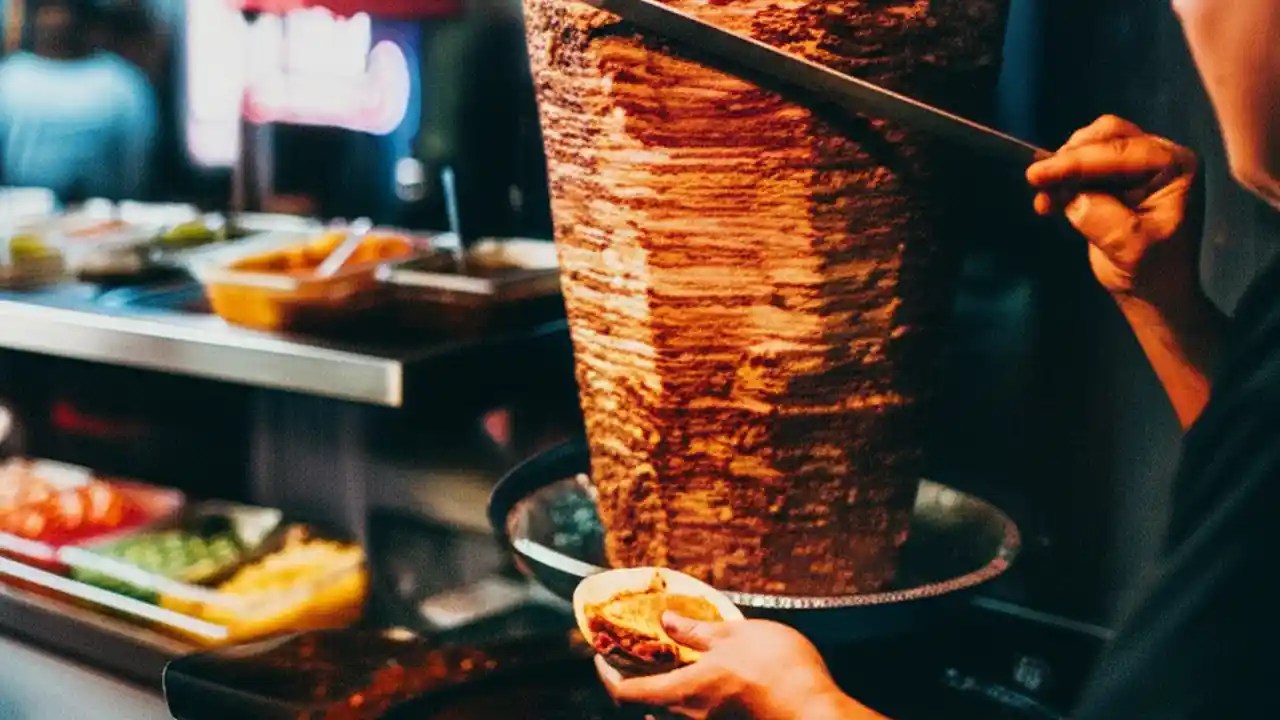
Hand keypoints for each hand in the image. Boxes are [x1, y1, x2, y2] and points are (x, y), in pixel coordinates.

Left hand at [595, 613, 881, 719]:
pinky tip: (709, 681)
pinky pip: (701, 716)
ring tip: (674, 666)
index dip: (607, 675)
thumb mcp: (734, 637)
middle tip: (639, 656)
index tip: (600, 657)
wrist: (816, 711)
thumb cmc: (775, 670)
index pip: (627, 692)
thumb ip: (697, 632)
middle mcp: (691, 718)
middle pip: (650, 706)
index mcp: (683, 692)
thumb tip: (667, 622)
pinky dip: (694, 699)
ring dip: (667, 694)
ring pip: (676, 713)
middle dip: (639, 682)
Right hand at [1026, 115, 1202, 306]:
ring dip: (1062, 171)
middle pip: (1107, 136)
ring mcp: (1136, 168)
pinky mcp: (1113, 181)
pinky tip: (1047, 205)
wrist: (1153, 294)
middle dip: (1072, 157)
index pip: (1122, 151)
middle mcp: (1158, 158)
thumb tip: (1071, 196)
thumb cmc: (1154, 272)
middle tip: (1041, 181)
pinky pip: (1081, 169)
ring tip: (1045, 201)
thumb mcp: (1131, 248)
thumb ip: (1102, 217)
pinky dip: (1061, 183)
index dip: (1076, 161)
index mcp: (1175, 167)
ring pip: (1090, 148)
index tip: (1037, 173)